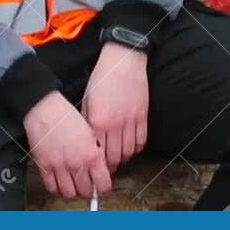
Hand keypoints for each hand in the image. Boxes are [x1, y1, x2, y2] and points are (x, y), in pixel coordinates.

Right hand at [23, 91, 110, 199]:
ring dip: (74, 192)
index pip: (103, 185)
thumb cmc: (68, 117)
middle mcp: (77, 163)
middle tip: (88, 185)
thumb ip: (97, 154)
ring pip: (70, 194)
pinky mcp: (45, 167)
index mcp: (92, 154)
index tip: (102, 188)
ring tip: (74, 185)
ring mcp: (60, 167)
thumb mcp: (91, 134)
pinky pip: (52, 189)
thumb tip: (102, 171)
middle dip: (89, 190)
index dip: (104, 189)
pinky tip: (61, 184)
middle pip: (86, 192)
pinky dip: (58, 190)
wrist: (47, 109)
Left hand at [82, 42, 149, 170]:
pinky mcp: (143, 116)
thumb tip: (89, 143)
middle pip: (115, 157)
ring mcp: (131, 121)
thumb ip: (88, 124)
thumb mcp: (87, 100)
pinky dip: (136, 148)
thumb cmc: (101, 78)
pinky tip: (130, 146)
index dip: (97, 165)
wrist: (123, 61)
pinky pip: (141, 141)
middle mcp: (116, 124)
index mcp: (98, 121)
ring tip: (118, 157)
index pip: (98, 154)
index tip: (96, 168)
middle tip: (107, 167)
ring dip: (123, 158)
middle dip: (111, 165)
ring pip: (129, 152)